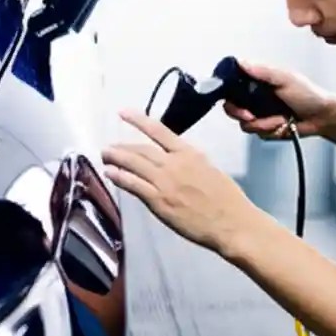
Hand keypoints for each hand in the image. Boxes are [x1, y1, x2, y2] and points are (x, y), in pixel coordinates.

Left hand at [102, 109, 264, 253]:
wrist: (231, 222)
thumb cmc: (227, 199)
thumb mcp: (210, 169)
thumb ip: (190, 163)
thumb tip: (175, 160)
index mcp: (189, 153)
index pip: (159, 131)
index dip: (138, 120)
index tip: (123, 112)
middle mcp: (174, 163)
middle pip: (141, 150)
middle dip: (122, 147)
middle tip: (109, 147)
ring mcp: (165, 182)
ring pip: (133, 164)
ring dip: (115, 158)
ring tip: (104, 156)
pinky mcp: (159, 201)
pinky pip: (134, 185)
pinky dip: (119, 177)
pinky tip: (110, 174)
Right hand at [223, 59, 335, 139]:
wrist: (322, 117)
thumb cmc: (308, 94)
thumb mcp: (285, 78)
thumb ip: (262, 71)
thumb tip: (241, 62)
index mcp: (257, 81)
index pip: (231, 85)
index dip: (227, 92)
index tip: (231, 97)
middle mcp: (255, 97)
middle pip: (231, 106)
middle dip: (240, 113)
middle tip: (250, 115)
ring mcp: (259, 114)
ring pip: (244, 123)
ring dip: (262, 123)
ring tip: (279, 119)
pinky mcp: (265, 128)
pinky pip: (257, 133)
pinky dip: (270, 130)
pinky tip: (282, 124)